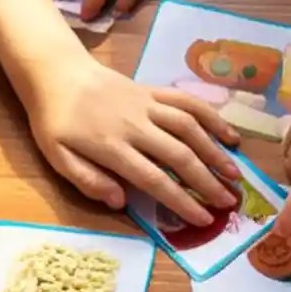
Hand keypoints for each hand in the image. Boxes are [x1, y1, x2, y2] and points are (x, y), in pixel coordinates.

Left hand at [29, 59, 241, 225]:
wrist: (56, 72)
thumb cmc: (55, 120)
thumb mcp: (57, 157)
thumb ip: (87, 180)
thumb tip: (121, 202)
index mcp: (111, 146)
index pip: (154, 179)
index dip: (181, 201)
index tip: (203, 219)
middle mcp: (136, 125)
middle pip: (179, 155)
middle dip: (207, 181)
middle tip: (228, 203)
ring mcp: (148, 105)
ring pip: (190, 127)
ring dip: (215, 151)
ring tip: (235, 174)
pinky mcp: (154, 91)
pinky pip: (188, 102)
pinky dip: (212, 117)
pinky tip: (230, 135)